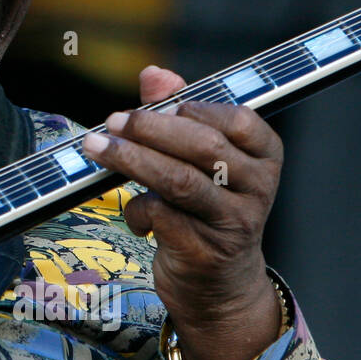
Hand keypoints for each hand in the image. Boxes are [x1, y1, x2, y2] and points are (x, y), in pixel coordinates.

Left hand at [80, 65, 284, 359]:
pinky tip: (135, 214)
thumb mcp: (197, 160)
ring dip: (132, 160)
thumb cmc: (203, 208)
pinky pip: (163, 217)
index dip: (195, 108)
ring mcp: (234, 222)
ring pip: (180, 181)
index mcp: (264, 157)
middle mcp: (258, 188)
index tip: (155, 104)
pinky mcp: (205, 251)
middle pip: (203, 147)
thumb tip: (153, 73)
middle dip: (150, 129)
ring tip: (97, 147)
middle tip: (112, 121)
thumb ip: (178, 113)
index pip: (241, 120)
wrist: (218, 286)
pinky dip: (138, 209)